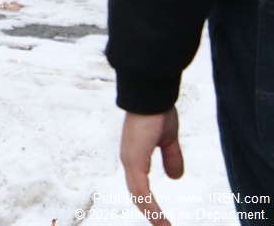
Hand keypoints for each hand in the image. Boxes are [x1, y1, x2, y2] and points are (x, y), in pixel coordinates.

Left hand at [120, 108, 183, 225]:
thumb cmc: (158, 109)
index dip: (150, 203)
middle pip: (137, 194)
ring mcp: (129, 159)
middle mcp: (129, 159)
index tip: (161, 219)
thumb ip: (171, 157)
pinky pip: (141, 190)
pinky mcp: (133, 159)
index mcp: (135, 155)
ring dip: (152, 214)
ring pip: (138, 195)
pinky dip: (151, 208)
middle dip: (150, 212)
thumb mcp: (168, 138)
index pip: (140, 185)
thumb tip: (175, 178)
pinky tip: (161, 221)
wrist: (153, 92)